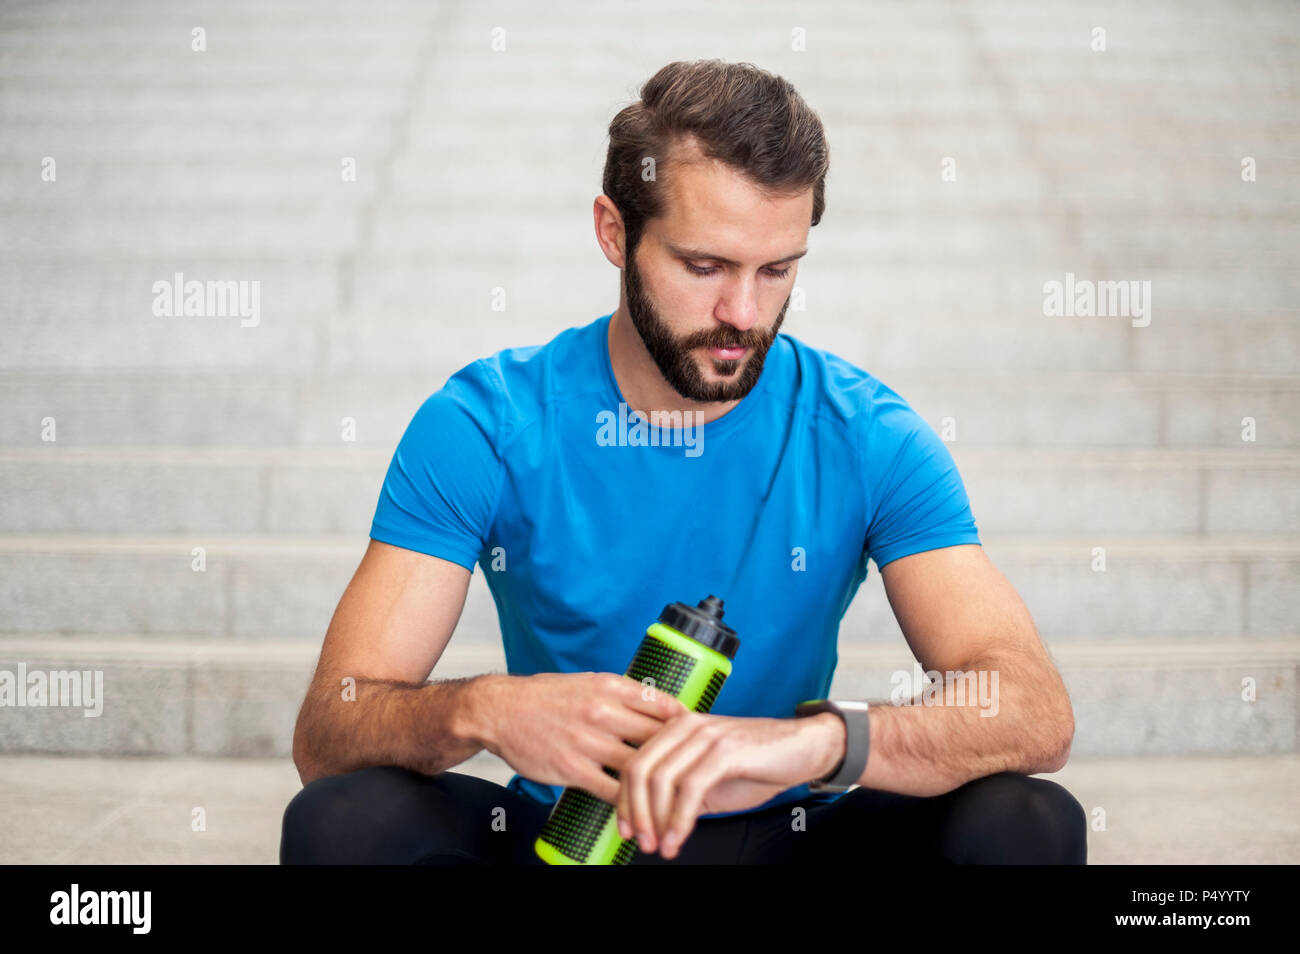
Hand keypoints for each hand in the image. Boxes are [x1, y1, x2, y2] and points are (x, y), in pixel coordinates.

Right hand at [478, 671, 689, 803]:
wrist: (500, 710)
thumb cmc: (545, 697)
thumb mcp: (588, 682)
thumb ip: (621, 694)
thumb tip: (655, 704)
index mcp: (610, 687)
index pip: (663, 705)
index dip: (687, 724)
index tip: (700, 737)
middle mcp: (603, 712)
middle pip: (658, 737)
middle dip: (680, 757)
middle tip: (698, 771)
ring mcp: (588, 742)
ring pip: (640, 767)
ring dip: (661, 786)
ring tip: (679, 799)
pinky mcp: (573, 769)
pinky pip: (613, 791)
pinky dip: (632, 803)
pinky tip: (644, 810)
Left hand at [615, 711, 844, 857]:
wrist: (802, 748)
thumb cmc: (756, 764)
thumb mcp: (708, 781)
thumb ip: (678, 794)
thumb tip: (649, 823)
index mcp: (676, 729)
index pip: (634, 764)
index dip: (623, 801)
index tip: (626, 831)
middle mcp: (686, 726)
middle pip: (639, 769)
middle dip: (634, 813)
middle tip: (642, 842)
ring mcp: (706, 735)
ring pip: (660, 779)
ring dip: (656, 820)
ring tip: (661, 846)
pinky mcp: (726, 750)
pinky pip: (690, 788)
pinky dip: (680, 819)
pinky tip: (679, 838)